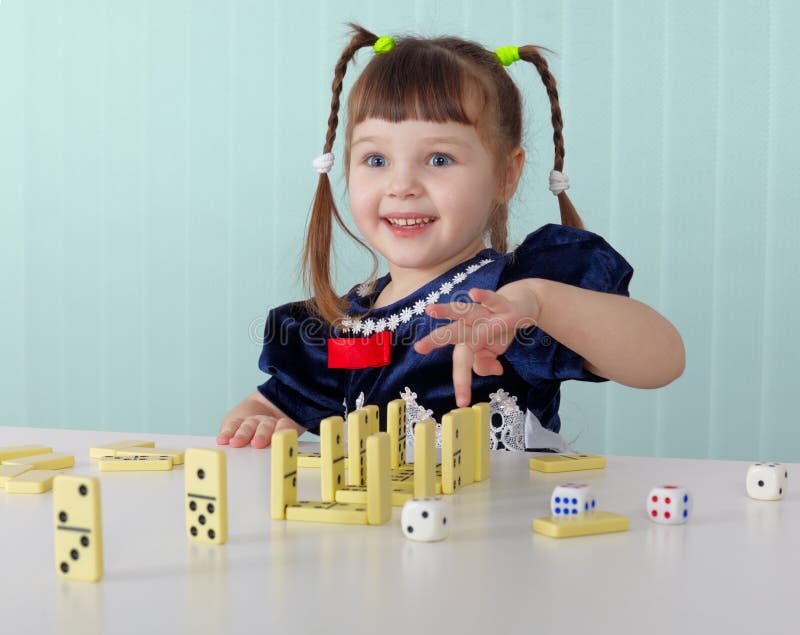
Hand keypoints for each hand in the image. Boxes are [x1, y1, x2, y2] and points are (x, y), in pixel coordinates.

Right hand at [217, 415, 303, 448]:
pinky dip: (227, 432)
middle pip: (266, 426)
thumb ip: (282, 451)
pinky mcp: (238, 422)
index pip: (286, 426)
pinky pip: (233, 425)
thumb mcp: (282, 443)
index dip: (283, 430)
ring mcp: (253, 421)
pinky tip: (223, 440)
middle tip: (257, 444)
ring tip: (235, 443)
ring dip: (243, 434)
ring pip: (249, 425)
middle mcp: (268, 424)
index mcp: (282, 429)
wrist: (263, 409)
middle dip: (262, 434)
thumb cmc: (271, 440)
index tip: (280, 437)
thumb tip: (282, 470)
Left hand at [413, 281, 540, 406]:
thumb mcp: (494, 350)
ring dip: (447, 310)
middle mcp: (472, 324)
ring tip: (429, 309)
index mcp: (467, 338)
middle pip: (452, 333)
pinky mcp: (502, 305)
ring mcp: (485, 314)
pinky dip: (484, 296)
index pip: (462, 362)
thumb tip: (491, 370)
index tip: (462, 402)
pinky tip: (473, 292)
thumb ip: (486, 362)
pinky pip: (493, 300)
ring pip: (465, 311)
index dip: (463, 382)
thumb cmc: (499, 327)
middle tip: (418, 347)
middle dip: (435, 340)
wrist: (522, 302)